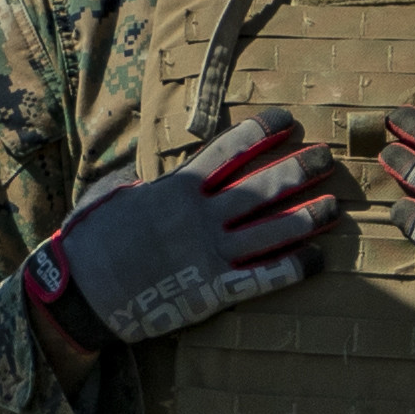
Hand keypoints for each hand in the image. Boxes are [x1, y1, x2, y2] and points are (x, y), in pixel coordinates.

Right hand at [31, 111, 337, 355]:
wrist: (81, 293)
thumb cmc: (90, 242)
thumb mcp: (111, 196)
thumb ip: (140, 181)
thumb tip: (149, 176)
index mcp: (176, 186)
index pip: (231, 148)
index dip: (264, 131)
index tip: (290, 120)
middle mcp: (200, 216)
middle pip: (263, 186)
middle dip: (300, 169)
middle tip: (327, 159)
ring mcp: (209, 253)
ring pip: (273, 230)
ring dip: (308, 216)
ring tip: (333, 207)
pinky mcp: (213, 290)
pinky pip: (263, 277)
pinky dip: (295, 267)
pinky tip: (317, 260)